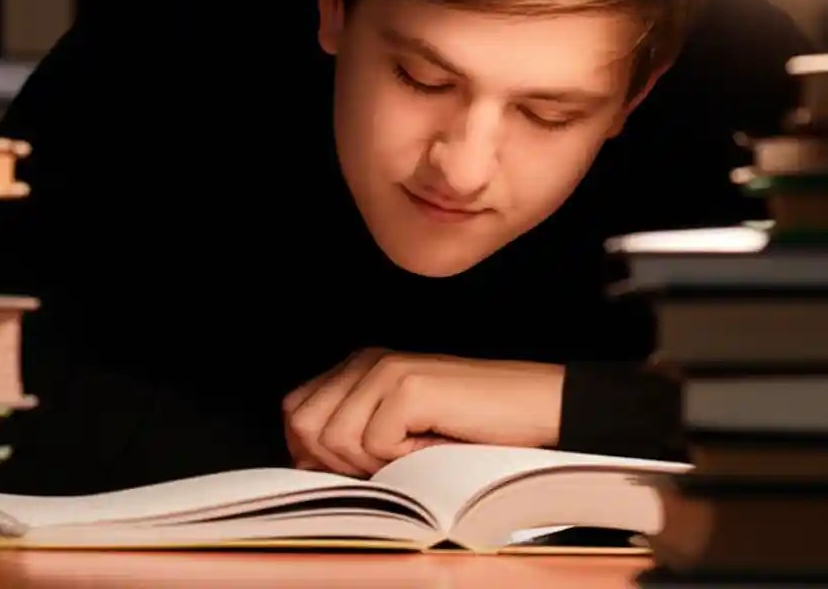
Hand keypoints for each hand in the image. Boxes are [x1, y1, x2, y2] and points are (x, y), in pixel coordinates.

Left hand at [281, 348, 564, 476]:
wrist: (533, 409)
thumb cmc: (469, 427)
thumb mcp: (396, 430)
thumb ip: (349, 434)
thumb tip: (302, 461)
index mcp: (358, 366)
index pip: (295, 409)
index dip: (311, 449)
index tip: (356, 465)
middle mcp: (366, 361)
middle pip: (306, 424)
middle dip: (339, 460)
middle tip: (389, 459)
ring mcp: (386, 369)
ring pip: (336, 439)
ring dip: (375, 461)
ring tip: (414, 448)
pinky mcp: (408, 386)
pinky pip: (376, 445)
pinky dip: (405, 458)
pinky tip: (433, 441)